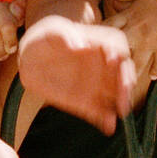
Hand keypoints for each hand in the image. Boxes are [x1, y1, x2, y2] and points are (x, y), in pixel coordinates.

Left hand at [18, 16, 134, 133]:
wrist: (30, 59)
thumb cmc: (44, 37)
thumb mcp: (51, 30)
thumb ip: (66, 35)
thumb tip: (81, 46)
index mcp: (98, 42)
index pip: (118, 46)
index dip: (119, 53)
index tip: (113, 60)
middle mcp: (102, 64)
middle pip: (123, 72)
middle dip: (126, 82)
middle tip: (123, 92)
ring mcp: (96, 84)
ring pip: (115, 94)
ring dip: (120, 103)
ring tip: (119, 113)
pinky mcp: (85, 101)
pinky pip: (99, 112)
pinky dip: (105, 120)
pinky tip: (108, 127)